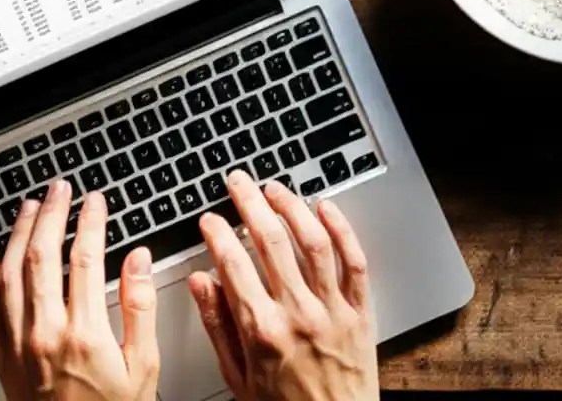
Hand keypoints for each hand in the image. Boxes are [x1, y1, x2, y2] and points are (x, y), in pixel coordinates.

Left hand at [0, 179, 160, 400]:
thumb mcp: (143, 366)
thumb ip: (140, 308)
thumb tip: (138, 260)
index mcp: (84, 334)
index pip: (84, 259)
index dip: (89, 222)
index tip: (95, 201)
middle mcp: (44, 334)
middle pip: (40, 257)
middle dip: (51, 214)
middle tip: (60, 188)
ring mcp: (18, 344)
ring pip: (9, 274)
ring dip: (18, 234)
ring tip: (31, 206)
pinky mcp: (3, 355)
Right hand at [189, 170, 377, 400]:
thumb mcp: (237, 378)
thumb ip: (218, 326)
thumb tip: (201, 284)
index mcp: (261, 331)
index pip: (233, 265)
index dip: (218, 234)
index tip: (210, 220)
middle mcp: (298, 315)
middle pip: (271, 241)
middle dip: (250, 203)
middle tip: (238, 183)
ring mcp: (333, 310)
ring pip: (312, 242)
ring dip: (291, 207)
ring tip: (275, 189)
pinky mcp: (360, 312)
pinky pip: (354, 261)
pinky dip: (341, 229)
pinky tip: (326, 208)